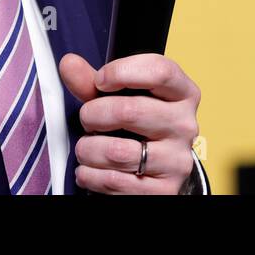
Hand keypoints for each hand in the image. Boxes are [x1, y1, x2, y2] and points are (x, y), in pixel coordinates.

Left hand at [59, 52, 200, 193]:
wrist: (156, 169)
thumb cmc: (138, 124)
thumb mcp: (120, 98)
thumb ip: (93, 82)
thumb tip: (69, 63)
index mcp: (182, 93)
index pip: (159, 71)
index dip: (122, 72)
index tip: (100, 80)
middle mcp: (185, 126)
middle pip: (130, 111)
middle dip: (94, 115)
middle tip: (88, 119)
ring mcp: (177, 160)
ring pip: (116, 151)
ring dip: (88, 149)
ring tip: (87, 147)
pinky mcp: (164, 190)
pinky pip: (114, 181)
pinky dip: (91, 175)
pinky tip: (91, 169)